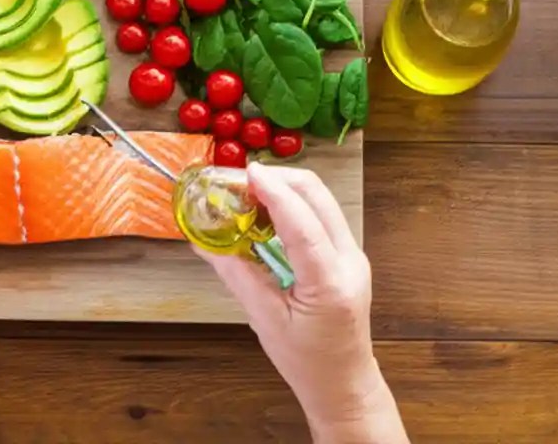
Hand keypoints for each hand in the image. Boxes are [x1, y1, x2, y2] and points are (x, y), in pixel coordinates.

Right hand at [199, 162, 407, 443]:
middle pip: (318, 196)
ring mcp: (353, 255)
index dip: (274, 191)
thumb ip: (237, 275)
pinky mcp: (348, 255)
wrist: (344, 384)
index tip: (247, 172)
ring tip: (248, 193)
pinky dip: (294, 205)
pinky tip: (267, 213)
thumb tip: (204, 242)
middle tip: (239, 180)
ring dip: (286, 188)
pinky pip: (322, 216)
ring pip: (322, 201)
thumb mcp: (265, 321)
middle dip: (278, 178)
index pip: (302, 223)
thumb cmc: (307, 362)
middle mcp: (350, 261)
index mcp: (330, 282)